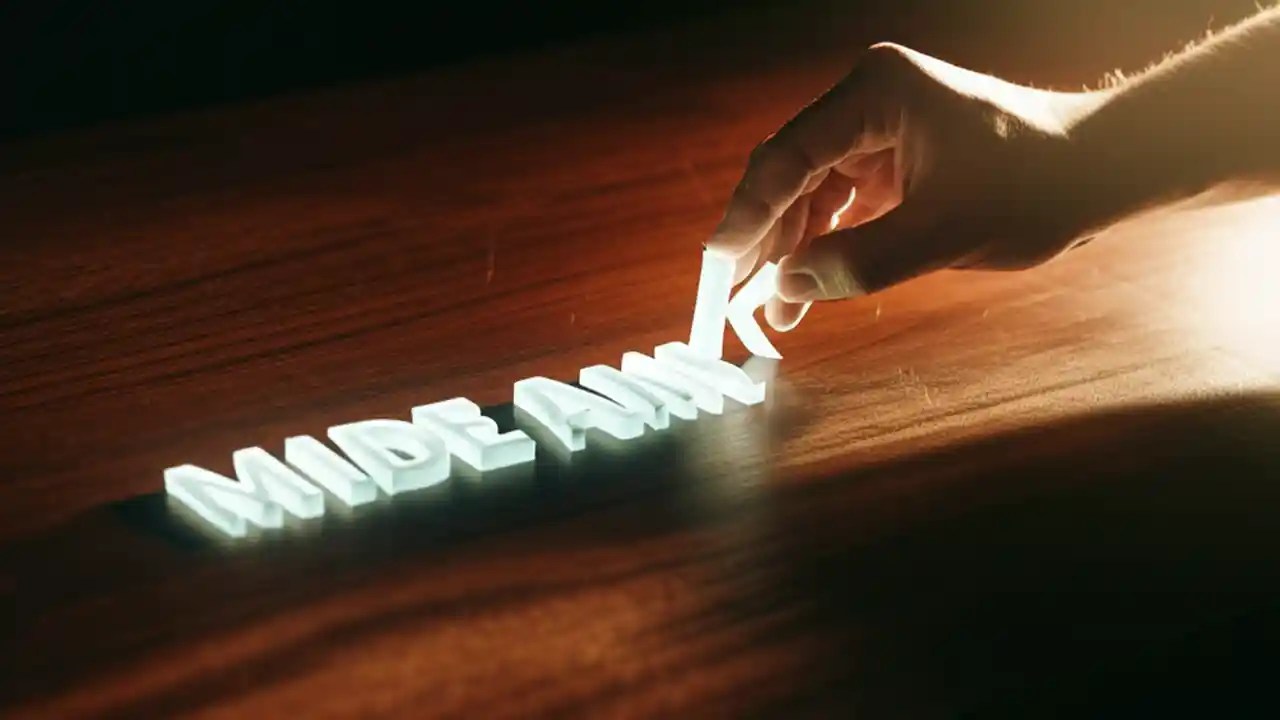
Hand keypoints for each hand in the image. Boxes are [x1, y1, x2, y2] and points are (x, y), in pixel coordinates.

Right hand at [707, 43, 1109, 330]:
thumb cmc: (1036, 186)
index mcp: (876, 93)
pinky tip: (806, 288)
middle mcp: (867, 100)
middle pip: (791, 170)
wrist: (1101, 171)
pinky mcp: (891, 157)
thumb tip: (785, 290)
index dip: (749, 211)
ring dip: (793, 248)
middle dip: (766, 236)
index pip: (790, 154)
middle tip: (732, 294)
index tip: (718, 258)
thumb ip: (860, 263)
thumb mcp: (944, 234)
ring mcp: (878, 127)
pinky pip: (840, 201)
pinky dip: (824, 243)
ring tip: (774, 309)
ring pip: (811, 191)